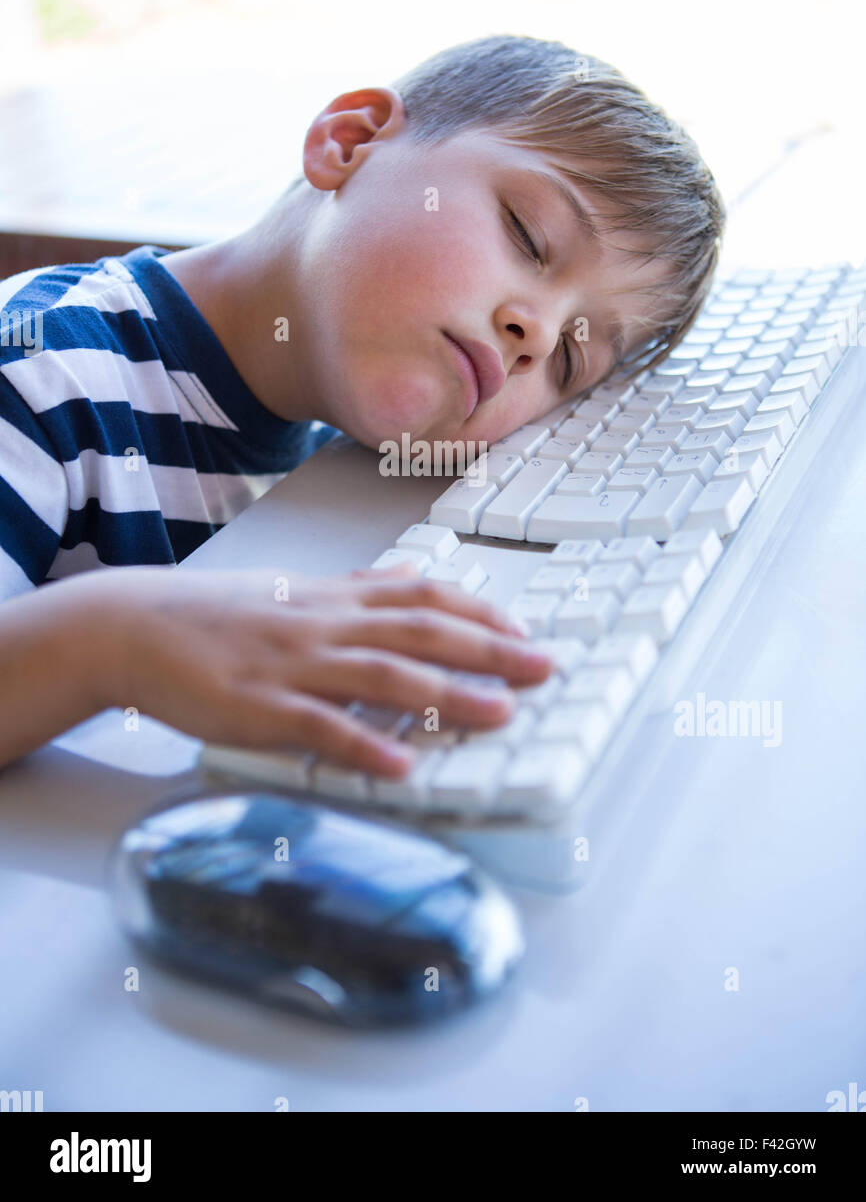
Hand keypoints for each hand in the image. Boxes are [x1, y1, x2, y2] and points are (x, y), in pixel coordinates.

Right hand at [88, 561, 553, 776]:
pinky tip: (401, 766)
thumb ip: (360, 588)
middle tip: (543, 669)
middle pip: (418, 633)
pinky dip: (361, 746)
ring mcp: (291, 666)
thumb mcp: (296, 589)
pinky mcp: (256, 708)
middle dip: (487, 651)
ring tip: (498, 714)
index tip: (526, 632)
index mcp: (333, 599)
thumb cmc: (217, 615)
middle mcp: (323, 625)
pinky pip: (317, 728)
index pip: (422, 597)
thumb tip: (414, 575)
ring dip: (446, 696)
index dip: (479, 613)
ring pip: (381, 677)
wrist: (133, 625)